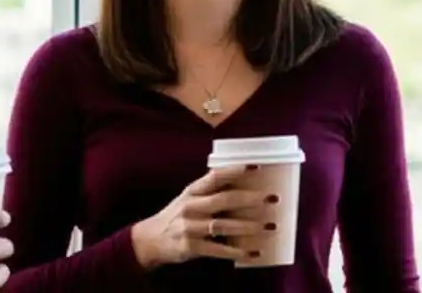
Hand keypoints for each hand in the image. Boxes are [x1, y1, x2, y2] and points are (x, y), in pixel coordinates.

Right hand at [131, 165, 276, 268]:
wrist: (149, 240)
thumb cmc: (176, 215)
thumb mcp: (188, 198)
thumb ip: (209, 191)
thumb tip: (242, 181)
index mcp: (192, 191)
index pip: (215, 176)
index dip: (236, 171)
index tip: (256, 167)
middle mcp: (191, 207)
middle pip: (224, 200)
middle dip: (250, 199)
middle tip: (272, 198)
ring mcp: (190, 227)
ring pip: (223, 225)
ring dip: (249, 226)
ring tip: (269, 226)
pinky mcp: (190, 247)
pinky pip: (218, 250)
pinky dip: (236, 252)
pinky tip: (253, 253)